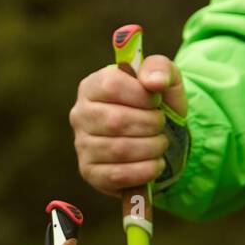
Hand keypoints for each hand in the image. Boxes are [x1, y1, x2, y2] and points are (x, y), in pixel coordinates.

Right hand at [70, 55, 187, 195]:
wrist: (158, 139)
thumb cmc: (155, 106)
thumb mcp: (164, 80)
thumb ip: (160, 69)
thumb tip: (154, 82)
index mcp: (92, 86)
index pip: (112, 86)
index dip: (141, 95)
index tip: (157, 101)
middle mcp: (80, 115)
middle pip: (116, 120)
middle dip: (150, 124)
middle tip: (161, 125)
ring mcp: (82, 146)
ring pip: (118, 150)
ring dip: (151, 148)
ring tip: (160, 144)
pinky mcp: (90, 172)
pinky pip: (117, 175)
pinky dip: (144, 171)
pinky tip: (156, 164)